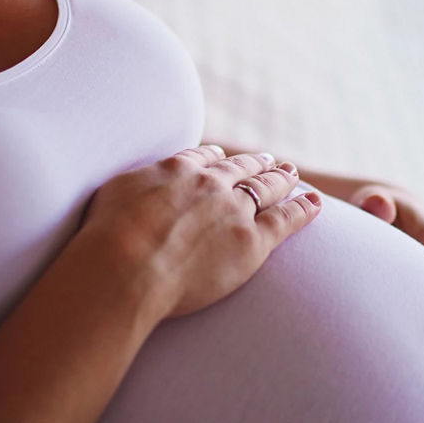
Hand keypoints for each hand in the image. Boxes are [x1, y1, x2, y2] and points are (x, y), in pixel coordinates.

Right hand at [82, 145, 322, 319]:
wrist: (126, 264)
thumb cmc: (107, 235)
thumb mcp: (115, 192)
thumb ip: (135, 184)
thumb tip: (140, 186)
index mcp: (178, 169)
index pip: (204, 159)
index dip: (217, 159)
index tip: (223, 158)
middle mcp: (211, 184)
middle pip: (240, 168)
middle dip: (256, 163)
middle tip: (269, 160)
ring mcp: (235, 211)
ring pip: (266, 188)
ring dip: (282, 178)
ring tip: (292, 173)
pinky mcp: (252, 242)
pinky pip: (286, 219)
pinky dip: (303, 208)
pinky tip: (316, 201)